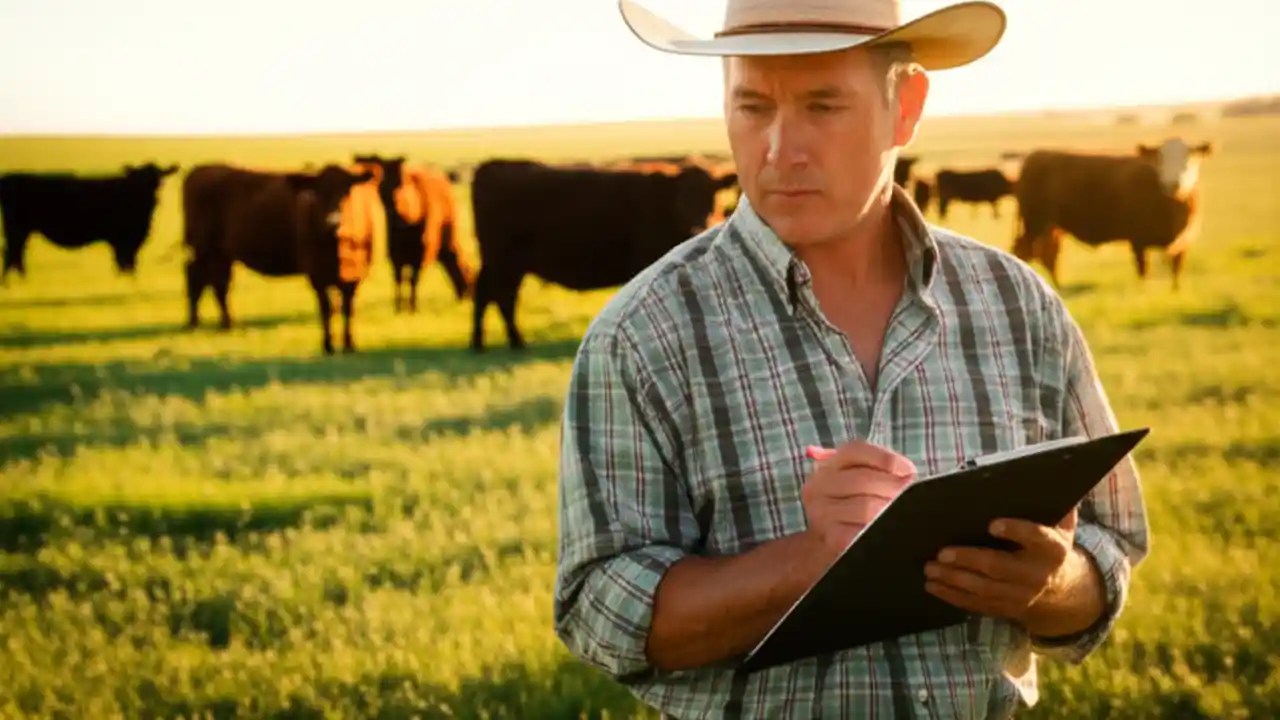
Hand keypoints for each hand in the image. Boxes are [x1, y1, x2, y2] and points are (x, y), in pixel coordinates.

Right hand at [802, 440, 915, 556]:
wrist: (837, 536)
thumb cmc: (860, 503)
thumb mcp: (867, 479)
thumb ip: (884, 470)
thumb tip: (908, 476)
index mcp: (830, 462)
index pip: (856, 450)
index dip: (888, 459)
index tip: (910, 472)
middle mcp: (819, 483)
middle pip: (863, 480)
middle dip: (894, 489)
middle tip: (912, 498)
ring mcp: (821, 511)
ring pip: (865, 508)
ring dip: (890, 512)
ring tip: (902, 516)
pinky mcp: (829, 536)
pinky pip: (860, 533)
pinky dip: (877, 532)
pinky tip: (885, 532)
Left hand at [923, 508, 1079, 624]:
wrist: (1064, 590)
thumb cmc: (1050, 547)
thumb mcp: (1061, 526)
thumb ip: (1054, 505)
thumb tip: (1040, 475)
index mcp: (1051, 549)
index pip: (1035, 537)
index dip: (1015, 531)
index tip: (992, 524)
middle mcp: (1036, 574)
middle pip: (999, 567)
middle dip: (968, 560)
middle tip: (941, 553)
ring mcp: (1020, 595)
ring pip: (983, 588)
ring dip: (953, 579)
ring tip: (930, 568)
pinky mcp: (1006, 608)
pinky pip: (977, 604)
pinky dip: (953, 596)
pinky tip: (933, 586)